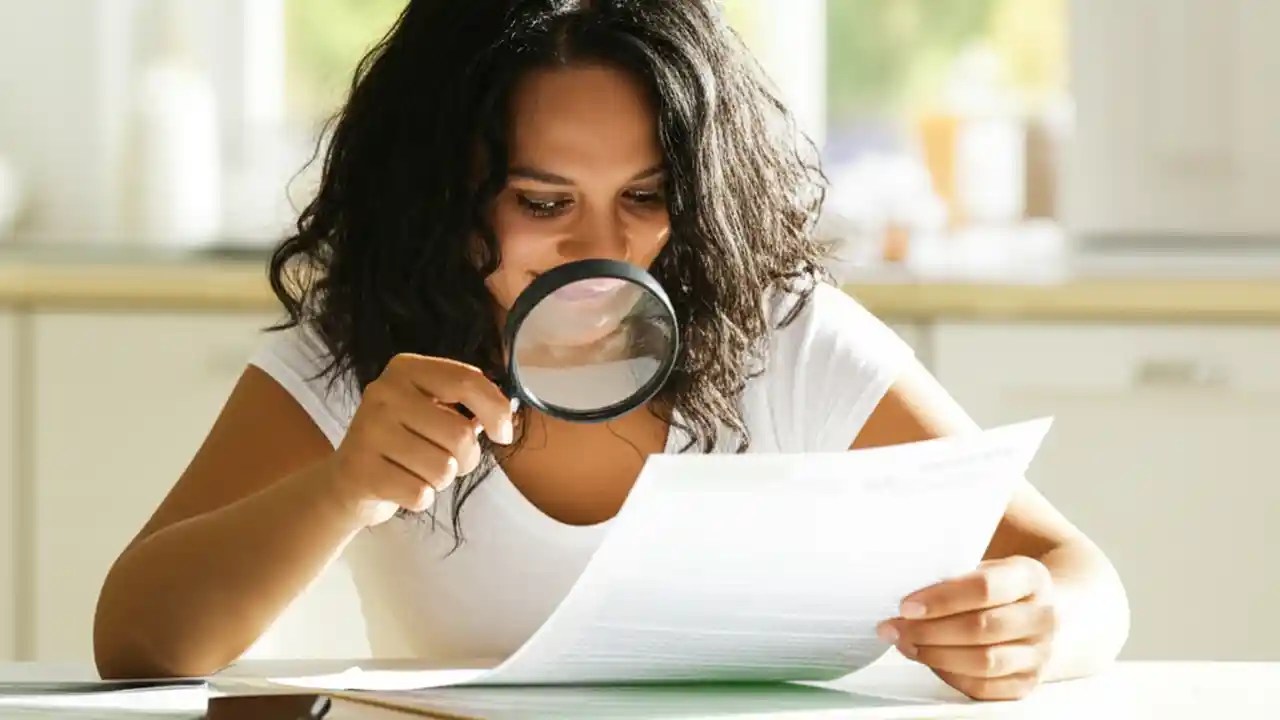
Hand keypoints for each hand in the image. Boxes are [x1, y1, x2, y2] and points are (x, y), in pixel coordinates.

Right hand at [324, 353, 514, 526]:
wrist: (346, 480)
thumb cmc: (403, 442)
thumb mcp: (432, 410)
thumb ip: (468, 406)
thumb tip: (506, 418)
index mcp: (405, 369)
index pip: (467, 380)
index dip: (497, 410)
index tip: (504, 434)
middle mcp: (384, 393)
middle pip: (461, 434)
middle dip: (466, 458)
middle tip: (447, 460)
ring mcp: (369, 431)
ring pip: (443, 469)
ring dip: (441, 479)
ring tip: (417, 470)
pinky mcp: (361, 471)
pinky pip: (421, 494)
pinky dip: (420, 498)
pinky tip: (400, 486)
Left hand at [877, 556, 1057, 700]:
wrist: (1036, 609)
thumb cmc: (998, 585)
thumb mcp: (984, 566)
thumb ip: (953, 576)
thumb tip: (904, 595)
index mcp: (1031, 577)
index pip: (985, 588)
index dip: (941, 599)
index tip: (906, 606)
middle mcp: (1043, 617)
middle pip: (982, 628)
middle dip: (929, 630)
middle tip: (894, 627)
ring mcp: (1039, 654)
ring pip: (983, 662)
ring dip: (935, 654)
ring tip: (905, 643)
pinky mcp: (1027, 682)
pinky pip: (984, 687)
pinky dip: (950, 675)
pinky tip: (929, 659)